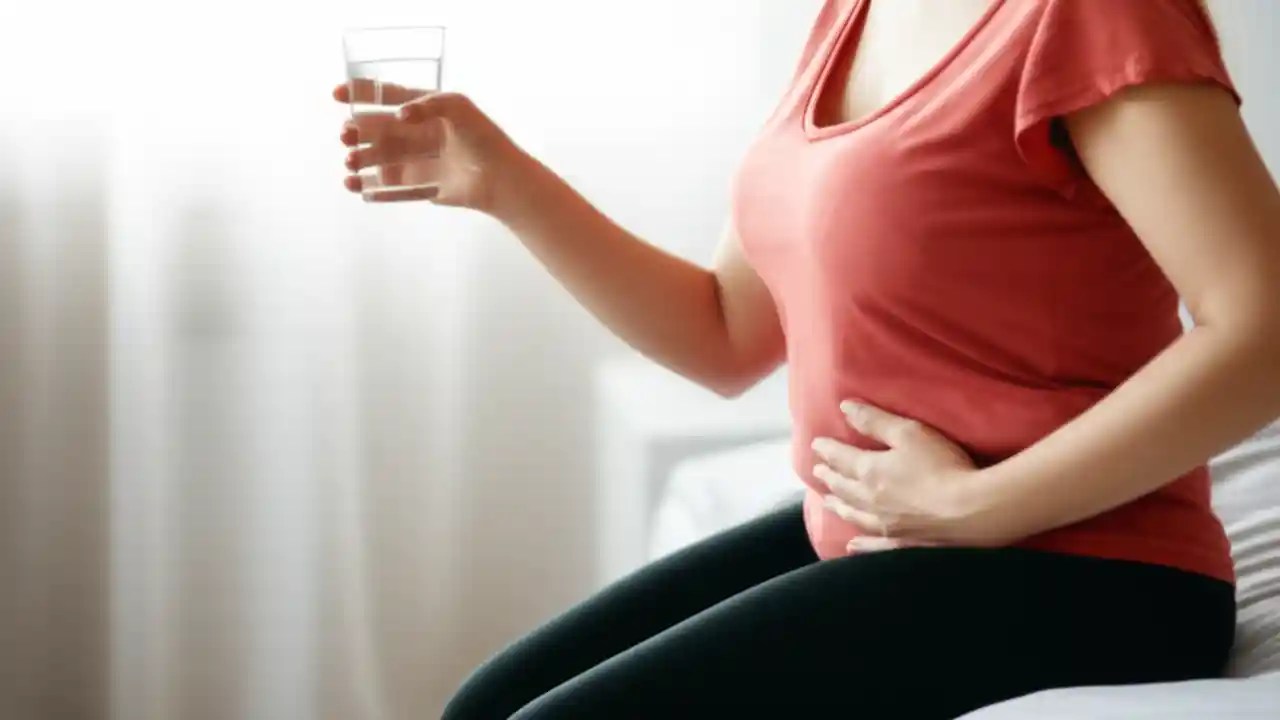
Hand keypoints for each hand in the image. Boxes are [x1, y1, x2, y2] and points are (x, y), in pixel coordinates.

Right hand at [334, 81, 521, 209]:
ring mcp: (418, 162)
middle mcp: (418, 134)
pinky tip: (355, 186)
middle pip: (379, 131)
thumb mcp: (458, 107)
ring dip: (361, 160)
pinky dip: (373, 189)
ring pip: (381, 160)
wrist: (500, 178)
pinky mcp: (422, 187)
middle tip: (345, 136)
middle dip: (358, 132)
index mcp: (424, 109)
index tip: (337, 95)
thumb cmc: (482, 137)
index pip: (388, 97)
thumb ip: (428, 105)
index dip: (362, 93)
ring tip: (350, 162)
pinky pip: (392, 188)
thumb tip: (399, 115)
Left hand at [811, 402, 1005, 551]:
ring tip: (827, 501)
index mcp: (870, 472)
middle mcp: (870, 501)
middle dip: (829, 477)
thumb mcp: (909, 433)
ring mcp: (885, 526)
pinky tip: (852, 546)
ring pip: (853, 515)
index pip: (841, 458)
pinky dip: (860, 545)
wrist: (971, 511)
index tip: (815, 444)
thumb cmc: (942, 465)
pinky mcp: (902, 545)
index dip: (827, 449)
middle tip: (818, 471)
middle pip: (843, 487)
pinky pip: (874, 546)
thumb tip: (844, 408)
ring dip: (838, 506)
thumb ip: (875, 421)